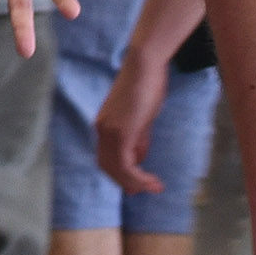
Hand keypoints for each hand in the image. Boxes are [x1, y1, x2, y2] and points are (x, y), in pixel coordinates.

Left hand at [95, 45, 173, 192]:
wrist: (145, 64)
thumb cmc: (147, 85)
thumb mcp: (142, 118)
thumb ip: (138, 140)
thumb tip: (139, 161)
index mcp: (104, 125)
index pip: (106, 158)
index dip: (121, 175)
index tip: (139, 184)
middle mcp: (102, 130)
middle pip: (108, 167)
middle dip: (127, 182)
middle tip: (147, 189)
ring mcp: (109, 131)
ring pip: (116, 170)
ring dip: (136, 183)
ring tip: (154, 187)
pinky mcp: (121, 132)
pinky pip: (125, 165)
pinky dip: (138, 177)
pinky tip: (152, 180)